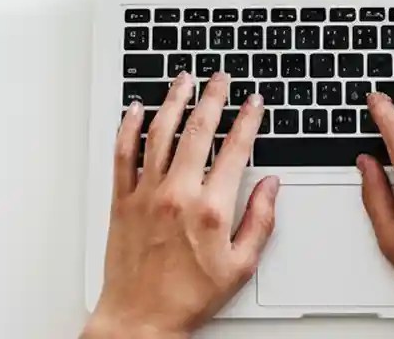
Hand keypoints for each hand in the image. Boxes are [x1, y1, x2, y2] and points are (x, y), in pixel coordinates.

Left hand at [83, 72, 278, 338]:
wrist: (141, 319)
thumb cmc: (188, 298)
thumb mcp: (241, 265)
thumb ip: (260, 221)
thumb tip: (271, 187)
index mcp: (211, 209)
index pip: (236, 149)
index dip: (248, 120)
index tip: (254, 103)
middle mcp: (177, 194)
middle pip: (198, 130)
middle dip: (213, 98)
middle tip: (220, 79)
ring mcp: (146, 194)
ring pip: (160, 133)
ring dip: (174, 101)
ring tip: (184, 80)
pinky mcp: (122, 201)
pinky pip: (123, 154)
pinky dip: (130, 128)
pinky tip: (138, 110)